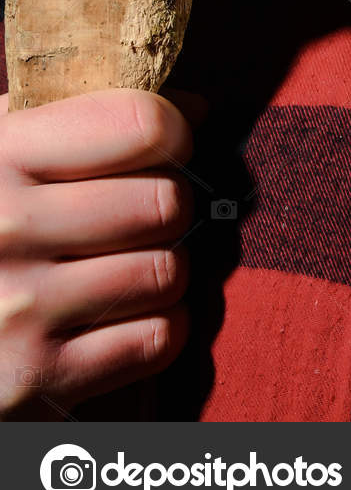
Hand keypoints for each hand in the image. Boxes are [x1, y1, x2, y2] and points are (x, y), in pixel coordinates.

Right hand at [0, 88, 199, 417]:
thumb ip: (79, 119)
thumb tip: (193, 109)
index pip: (141, 125)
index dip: (169, 132)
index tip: (161, 146)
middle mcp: (7, 230)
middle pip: (165, 202)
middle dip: (164, 208)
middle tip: (136, 216)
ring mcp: (21, 309)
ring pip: (167, 272)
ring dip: (159, 270)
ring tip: (119, 266)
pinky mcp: (36, 379)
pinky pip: (155, 339)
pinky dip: (154, 329)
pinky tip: (114, 316)